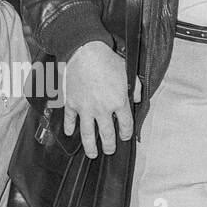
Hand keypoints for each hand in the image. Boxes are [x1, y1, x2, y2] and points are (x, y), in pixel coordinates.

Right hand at [62, 40, 131, 158]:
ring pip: (88, 134)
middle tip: (109, 150)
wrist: (85, 52)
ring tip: (92, 154)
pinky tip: (69, 133)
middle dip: (109, 146)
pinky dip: (69, 128)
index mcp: (119, 102)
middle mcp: (103, 110)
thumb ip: (135, 88)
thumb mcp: (128, 72)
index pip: (126, 125)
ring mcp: (86, 109)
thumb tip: (137, 99)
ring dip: (90, 147)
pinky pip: (70, 120)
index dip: (126, 133)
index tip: (125, 137)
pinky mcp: (72, 103)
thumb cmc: (107, 60)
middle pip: (107, 135)